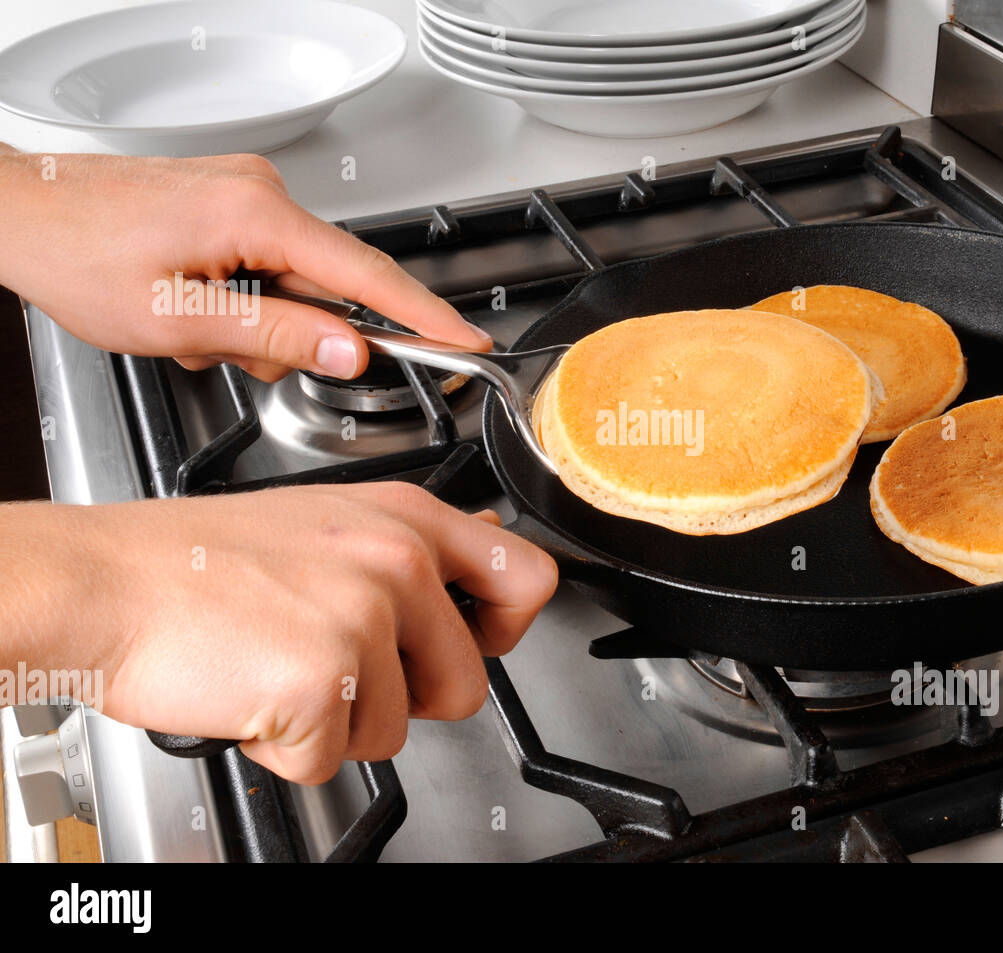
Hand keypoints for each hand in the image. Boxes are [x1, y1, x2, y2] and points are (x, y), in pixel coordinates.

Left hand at [0, 149, 491, 380]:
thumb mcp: (176, 320)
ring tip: (192, 327)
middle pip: (328, 286)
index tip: (468, 344)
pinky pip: (270, 266)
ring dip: (256, 322)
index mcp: (257, 215)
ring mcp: (247, 195)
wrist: (19, 212)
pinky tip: (195, 304)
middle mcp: (261, 194)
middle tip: (229, 351)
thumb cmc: (77, 255)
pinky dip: (245, 299)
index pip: (367, 275)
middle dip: (291, 334)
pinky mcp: (231, 204)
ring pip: (295, 283)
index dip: (424, 317)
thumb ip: (274, 337)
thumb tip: (350, 349)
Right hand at [5, 484, 556, 783]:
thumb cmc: (195, 557)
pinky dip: (286, 747)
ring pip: (394, 731)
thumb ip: (408, 542)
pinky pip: (331, 759)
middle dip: (404, 700)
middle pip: (465, 685)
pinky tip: (252, 693)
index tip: (473, 640)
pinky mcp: (323, 685)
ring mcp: (363, 623)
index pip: (528, 578)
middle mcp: (397, 565)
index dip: (505, 628)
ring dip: (335, 722)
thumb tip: (482, 544)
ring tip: (277, 666)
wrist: (104, 582)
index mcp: (407, 521)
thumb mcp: (325, 516)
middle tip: (336, 669)